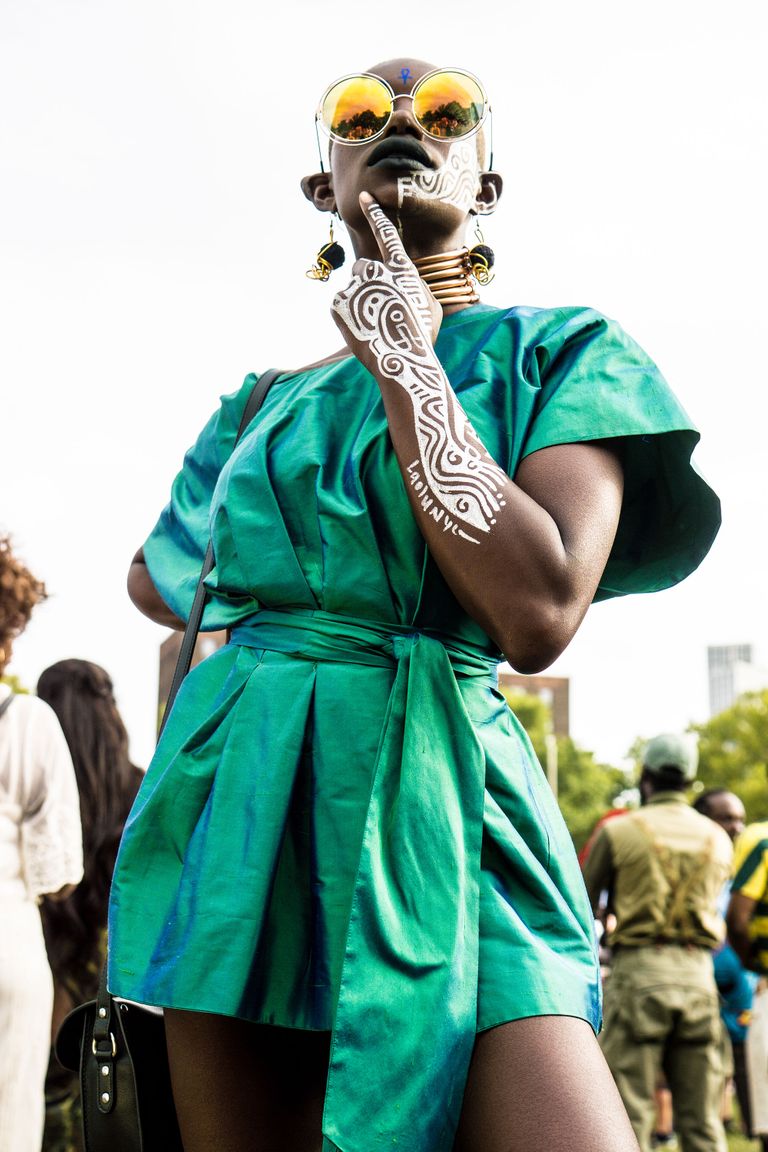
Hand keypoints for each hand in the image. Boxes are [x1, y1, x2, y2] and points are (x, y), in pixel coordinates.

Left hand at [331, 192, 441, 376]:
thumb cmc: (421, 337)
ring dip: (359, 303)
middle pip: (363, 268)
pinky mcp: (338, 302)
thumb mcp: (429, 306)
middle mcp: (376, 269)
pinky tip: (362, 331)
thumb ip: (414, 286)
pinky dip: (348, 317)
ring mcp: (355, 285)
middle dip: (368, 284)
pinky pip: (340, 306)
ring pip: (352, 290)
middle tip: (380, 310)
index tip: (364, 197)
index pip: (386, 234)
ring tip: (374, 325)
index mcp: (401, 268)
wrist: (402, 360)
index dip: (376, 214)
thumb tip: (402, 284)